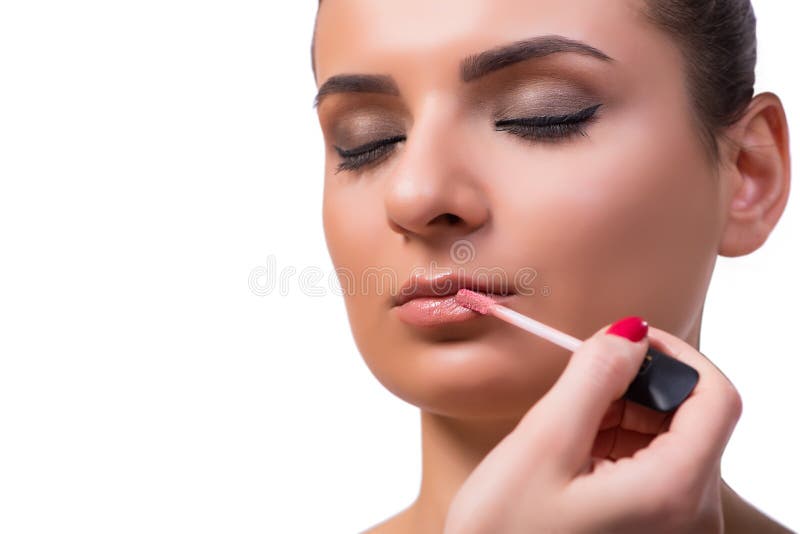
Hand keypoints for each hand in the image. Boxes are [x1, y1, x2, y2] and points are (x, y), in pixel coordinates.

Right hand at [443, 318, 742, 533]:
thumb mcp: (540, 447)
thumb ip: (591, 380)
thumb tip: (629, 332)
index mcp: (672, 493)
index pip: (717, 399)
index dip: (677, 354)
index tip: (628, 338)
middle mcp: (690, 516)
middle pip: (694, 417)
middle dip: (639, 385)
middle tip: (580, 381)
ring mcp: (674, 526)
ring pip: (671, 438)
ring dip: (624, 412)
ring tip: (570, 425)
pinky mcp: (654, 527)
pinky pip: (654, 465)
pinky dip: (619, 441)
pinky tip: (577, 451)